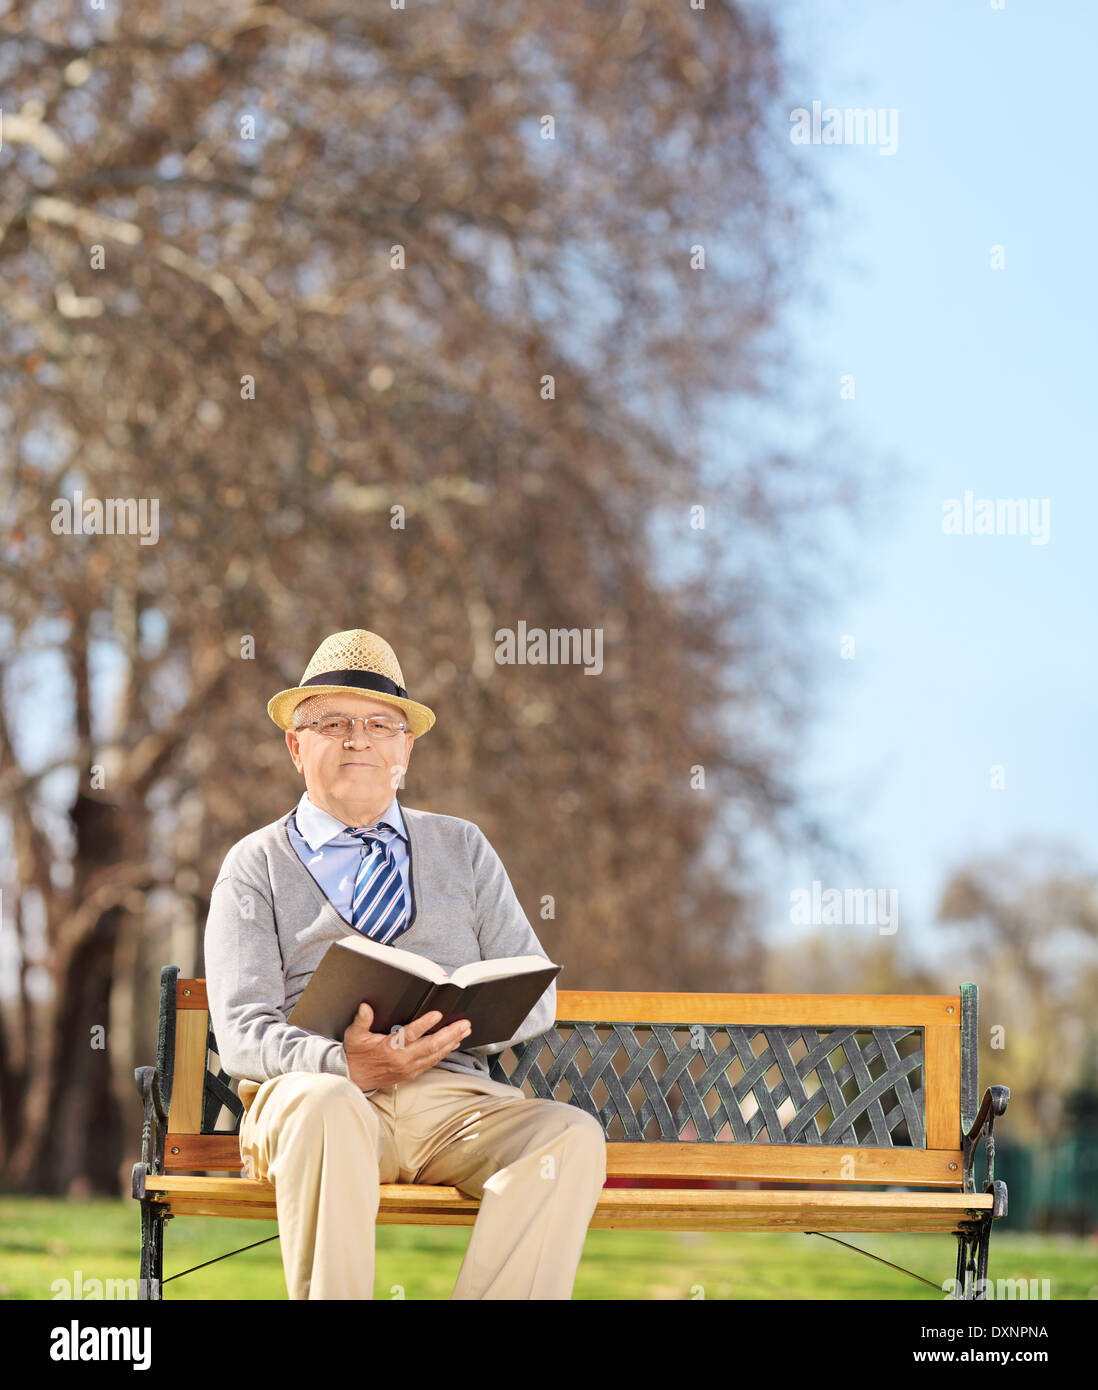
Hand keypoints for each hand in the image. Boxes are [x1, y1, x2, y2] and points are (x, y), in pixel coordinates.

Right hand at [342, 1002, 471, 1090]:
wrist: (354, 1078)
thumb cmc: (356, 1055)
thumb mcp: (354, 1035)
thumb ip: (361, 1020)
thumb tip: (365, 1007)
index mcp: (390, 1048)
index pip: (411, 1034)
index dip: (425, 1024)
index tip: (438, 1014)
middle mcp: (402, 1059)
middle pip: (431, 1045)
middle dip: (450, 1033)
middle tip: (464, 1024)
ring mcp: (409, 1068)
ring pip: (435, 1055)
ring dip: (452, 1042)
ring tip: (464, 1031)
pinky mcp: (412, 1073)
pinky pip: (432, 1062)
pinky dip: (445, 1052)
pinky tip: (453, 1044)